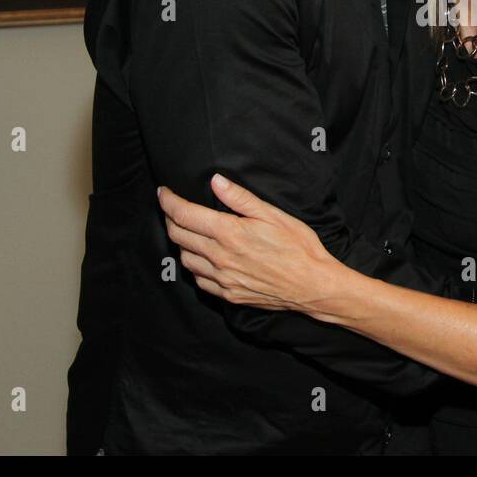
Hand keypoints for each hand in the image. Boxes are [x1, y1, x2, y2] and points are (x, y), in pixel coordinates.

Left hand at [158, 174, 341, 313]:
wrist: (312, 285)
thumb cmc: (298, 247)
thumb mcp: (273, 214)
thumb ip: (240, 198)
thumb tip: (216, 181)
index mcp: (229, 233)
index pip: (184, 214)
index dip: (168, 201)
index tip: (163, 192)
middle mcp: (219, 257)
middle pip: (178, 235)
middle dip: (170, 218)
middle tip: (173, 208)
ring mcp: (222, 279)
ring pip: (184, 259)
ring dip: (181, 243)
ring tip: (189, 232)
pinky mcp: (228, 295)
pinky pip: (199, 280)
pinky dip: (194, 266)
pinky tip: (204, 258)